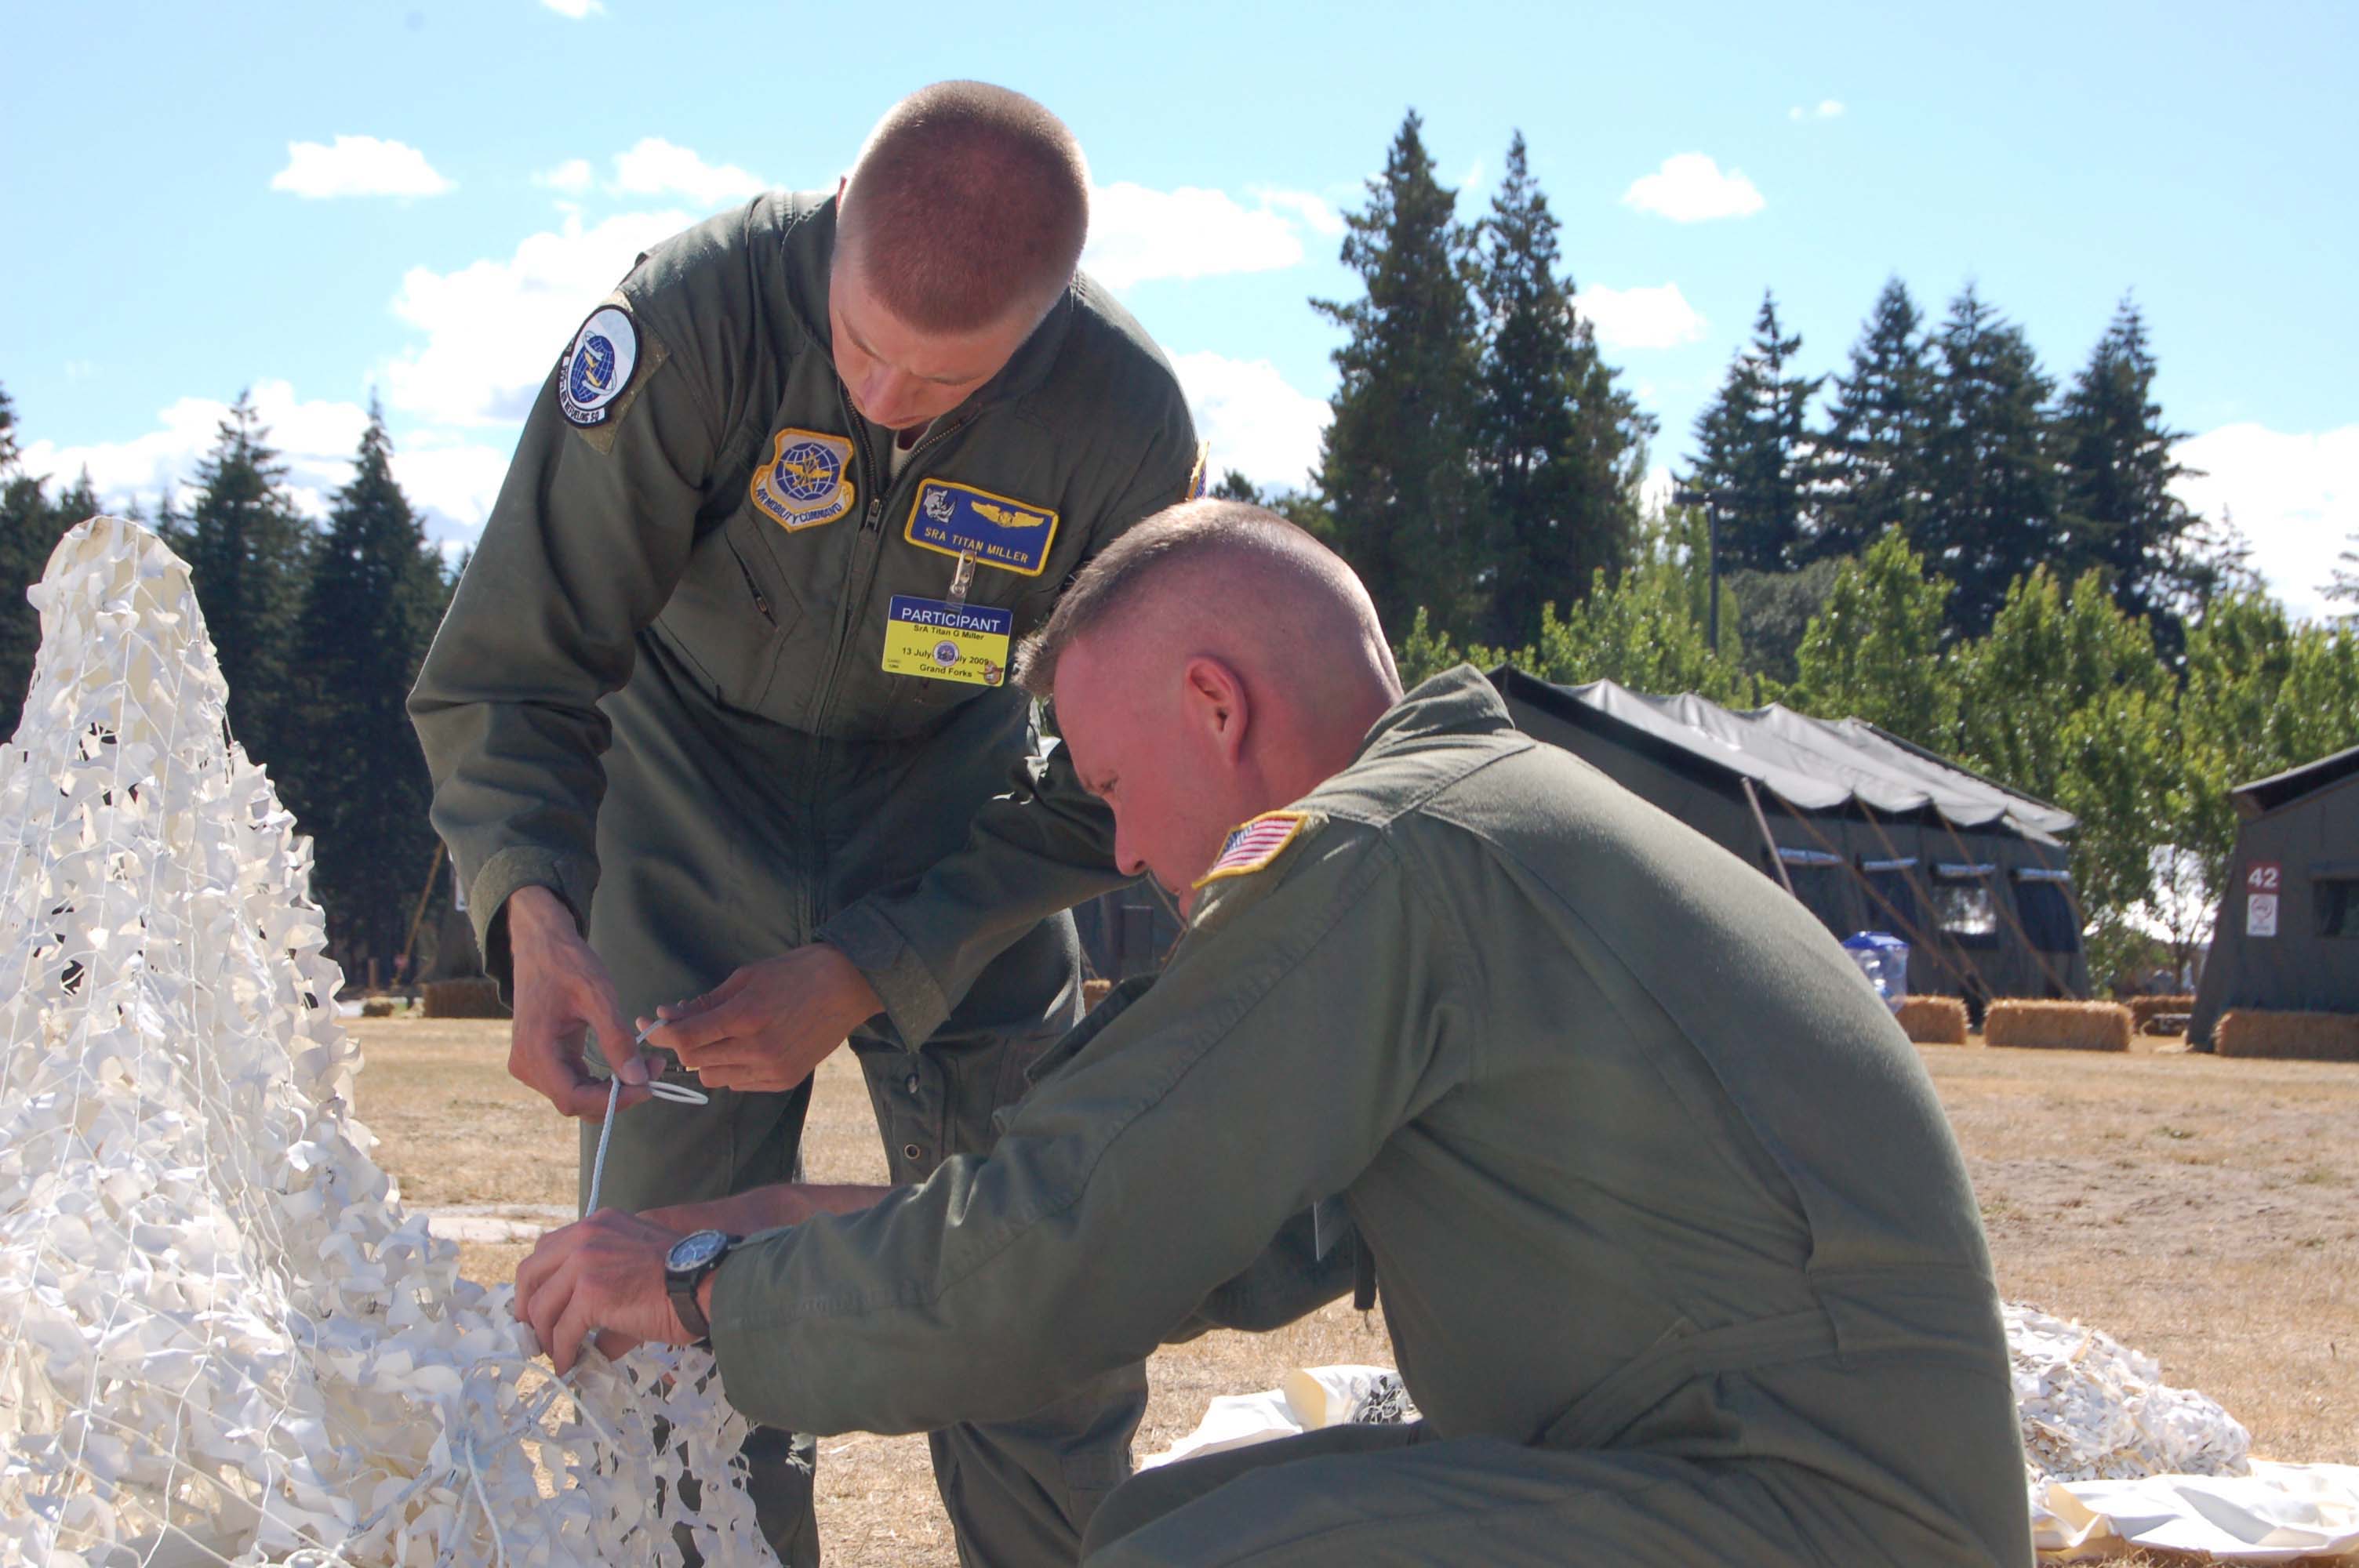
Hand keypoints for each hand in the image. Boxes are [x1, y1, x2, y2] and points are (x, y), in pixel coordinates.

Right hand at [504, 885, 650, 1118]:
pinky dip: (601, 1081)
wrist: (541, 944)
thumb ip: (617, 1039)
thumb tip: (638, 1079)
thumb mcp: (598, 996)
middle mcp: (527, 1066)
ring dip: (613, 1089)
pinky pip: (574, 1083)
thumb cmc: (567, 964)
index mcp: (535, 1052)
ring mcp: (533, 1065)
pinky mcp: (543, 1060)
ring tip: (647, 1066)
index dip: (613, 1100)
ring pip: (577, 1097)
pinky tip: (626, 1065)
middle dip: (618, 1095)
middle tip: (654, 1071)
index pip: (574, 1098)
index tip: (648, 1086)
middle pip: (576, 1103)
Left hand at [514, 1208, 694, 1374]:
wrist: (704, 1284)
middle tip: (535, 1334)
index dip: (537, 1283)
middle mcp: (586, 1236)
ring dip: (545, 1336)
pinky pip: (563, 1330)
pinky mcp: (591, 1293)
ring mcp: (586, 1262)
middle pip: (530, 1272)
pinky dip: (563, 1352)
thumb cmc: (682, 1278)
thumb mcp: (636, 1267)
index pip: (548, 1249)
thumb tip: (591, 1344)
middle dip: (527, 1308)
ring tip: (557, 1355)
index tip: (540, 1308)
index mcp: (599, 1224)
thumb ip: (606, 1292)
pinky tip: (571, 1364)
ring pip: (542, 1306)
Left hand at [642, 943, 882, 1094]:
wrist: (848, 986)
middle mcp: (758, 1048)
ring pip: (713, 1077)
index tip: (650, 1024)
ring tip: (718, 1036)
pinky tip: (742, 1047)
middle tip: (680, 1026)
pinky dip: (731, 1068)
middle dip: (681, 1044)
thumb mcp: (747, 977)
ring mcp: (773, 1068)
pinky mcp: (784, 1080)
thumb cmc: (796, 972)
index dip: (662, 1033)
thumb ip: (706, 1002)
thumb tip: (669, 1015)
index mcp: (746, 1016)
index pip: (686, 1038)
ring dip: (706, 1058)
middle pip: (695, 1061)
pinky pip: (739, 1084)